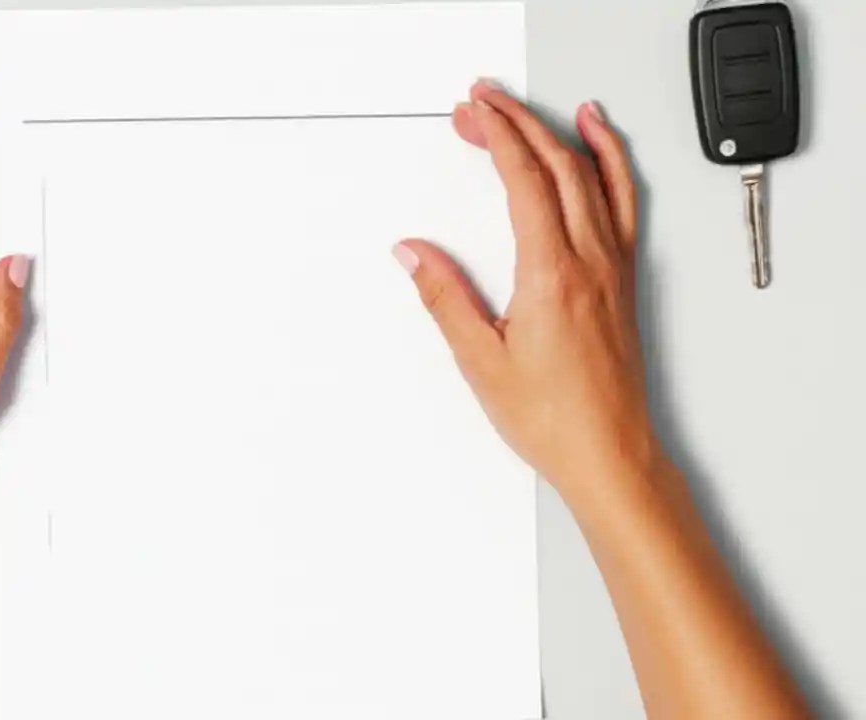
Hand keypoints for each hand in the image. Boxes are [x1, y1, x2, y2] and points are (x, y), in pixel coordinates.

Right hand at [394, 81, 653, 497]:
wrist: (610, 452)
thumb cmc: (553, 417)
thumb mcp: (481, 361)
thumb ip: (445, 298)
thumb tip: (414, 253)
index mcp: (552, 275)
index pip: (524, 180)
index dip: (496, 135)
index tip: (473, 112)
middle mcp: (591, 261)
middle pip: (557, 165)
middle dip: (516, 123)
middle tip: (481, 105)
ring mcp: (614, 266)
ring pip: (593, 175)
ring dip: (557, 132)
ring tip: (530, 107)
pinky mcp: (624, 278)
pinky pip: (624, 200)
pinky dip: (611, 162)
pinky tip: (599, 144)